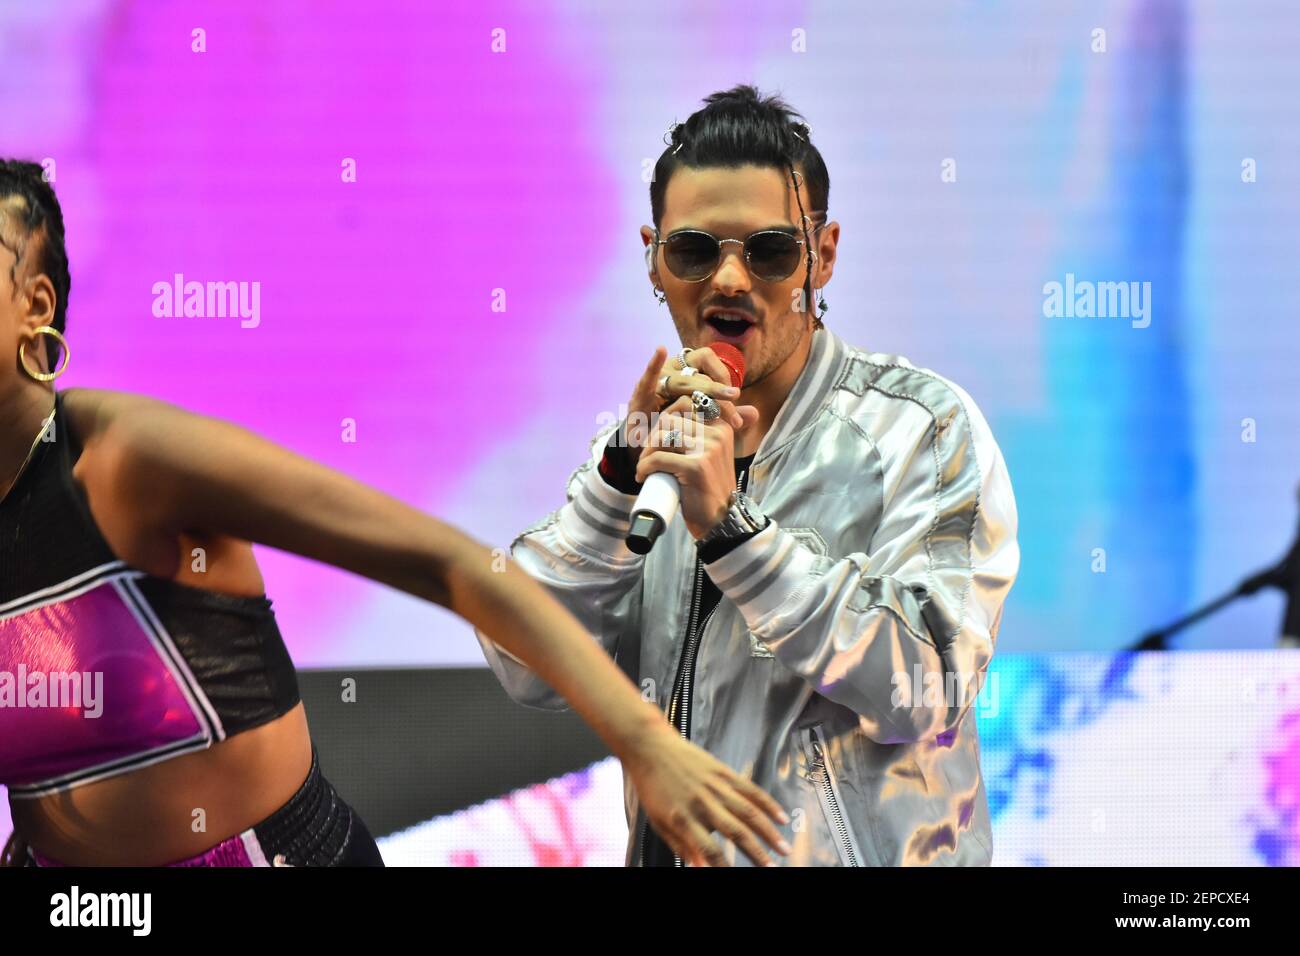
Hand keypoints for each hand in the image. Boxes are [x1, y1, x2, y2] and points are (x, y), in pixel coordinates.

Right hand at [620, 346, 745, 466]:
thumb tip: (755, 414)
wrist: (648, 443)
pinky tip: (660, 350)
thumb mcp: (707, 419)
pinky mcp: (641, 395)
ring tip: (715, 415)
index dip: (723, 377)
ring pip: (683, 383)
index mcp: (688, 368)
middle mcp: (673, 369)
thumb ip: (728, 415)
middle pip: (700, 376)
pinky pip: (647, 378)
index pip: (709, 360)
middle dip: (718, 396)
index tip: (735, 401)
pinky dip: (653, 365)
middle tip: (733, 420)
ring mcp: (657, 381)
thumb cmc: (679, 425)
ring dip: (702, 399)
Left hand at [622, 721, 790, 866]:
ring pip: (748, 812)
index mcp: (683, 818)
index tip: (735, 876)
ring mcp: (716, 786)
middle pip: (735, 832)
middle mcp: (703, 803)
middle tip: (772, 867)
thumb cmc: (653, 786)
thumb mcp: (659, 822)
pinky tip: (781, 817)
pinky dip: (767, 804)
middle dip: (757, 853)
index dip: (723, 866)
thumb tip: (699, 868)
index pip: (709, 849)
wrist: (650, 747)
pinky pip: (750, 789)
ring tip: (784, 849)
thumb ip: (680, 846)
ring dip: (769, 832)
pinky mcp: (724, 772)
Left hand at [634, 393, 759, 538]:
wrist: (721, 519)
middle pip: (669, 420)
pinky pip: (658, 459)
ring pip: (662, 437)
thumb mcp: (710, 454)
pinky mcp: (696, 467)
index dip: (664, 421)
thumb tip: (672, 412)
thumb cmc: (708, 487)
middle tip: (648, 457)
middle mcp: (717, 434)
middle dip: (652, 437)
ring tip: (645, 467)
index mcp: (721, 427)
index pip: (684, 406)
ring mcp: (708, 449)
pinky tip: (643, 477)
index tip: (657, 441)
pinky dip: (644, 468)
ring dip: (646, 452)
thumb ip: (699, 434)